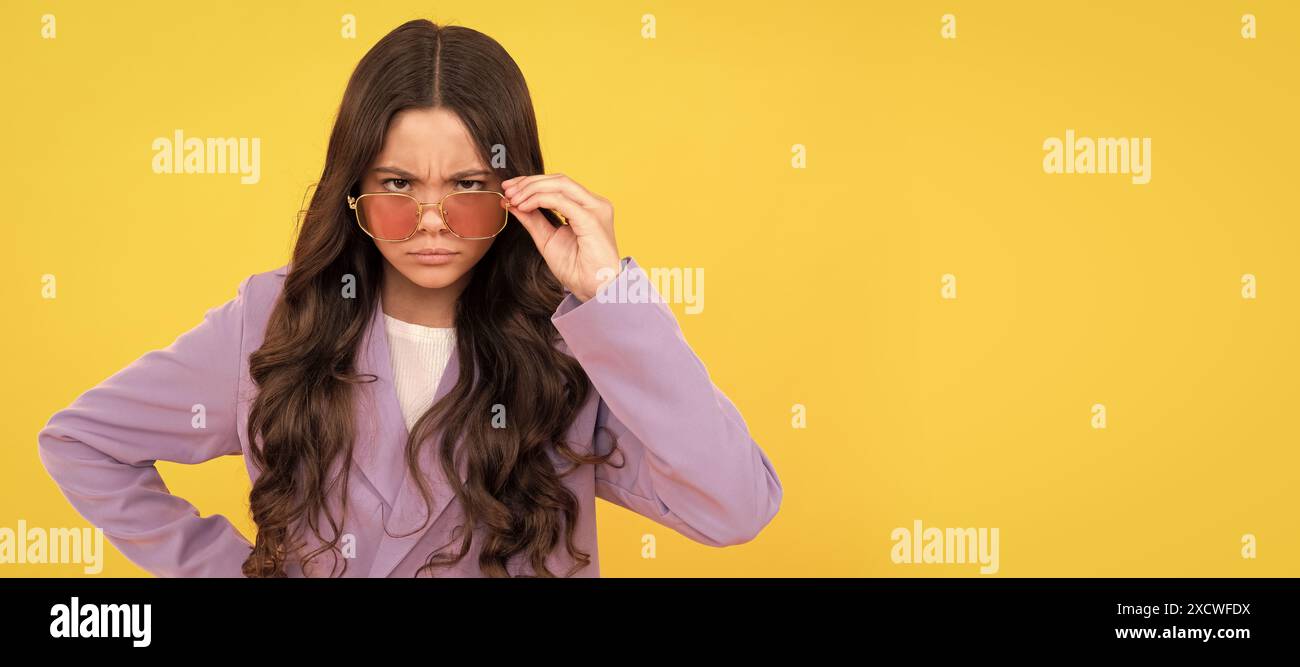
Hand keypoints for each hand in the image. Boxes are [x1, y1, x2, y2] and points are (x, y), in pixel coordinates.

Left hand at [501, 173, 620, 302]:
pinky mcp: (591, 219)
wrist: (594, 291)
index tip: (509, 189)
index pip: (558, 184)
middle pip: (558, 180)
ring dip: (532, 188)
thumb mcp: (547, 239)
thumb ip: (533, 219)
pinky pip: (561, 201)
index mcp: (588, 207)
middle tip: (507, 190)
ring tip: (513, 198)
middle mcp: (594, 204)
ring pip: (560, 184)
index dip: (531, 183)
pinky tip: (523, 206)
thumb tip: (512, 202)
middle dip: (529, 182)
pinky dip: (539, 200)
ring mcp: (595, 209)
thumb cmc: (577, 269)